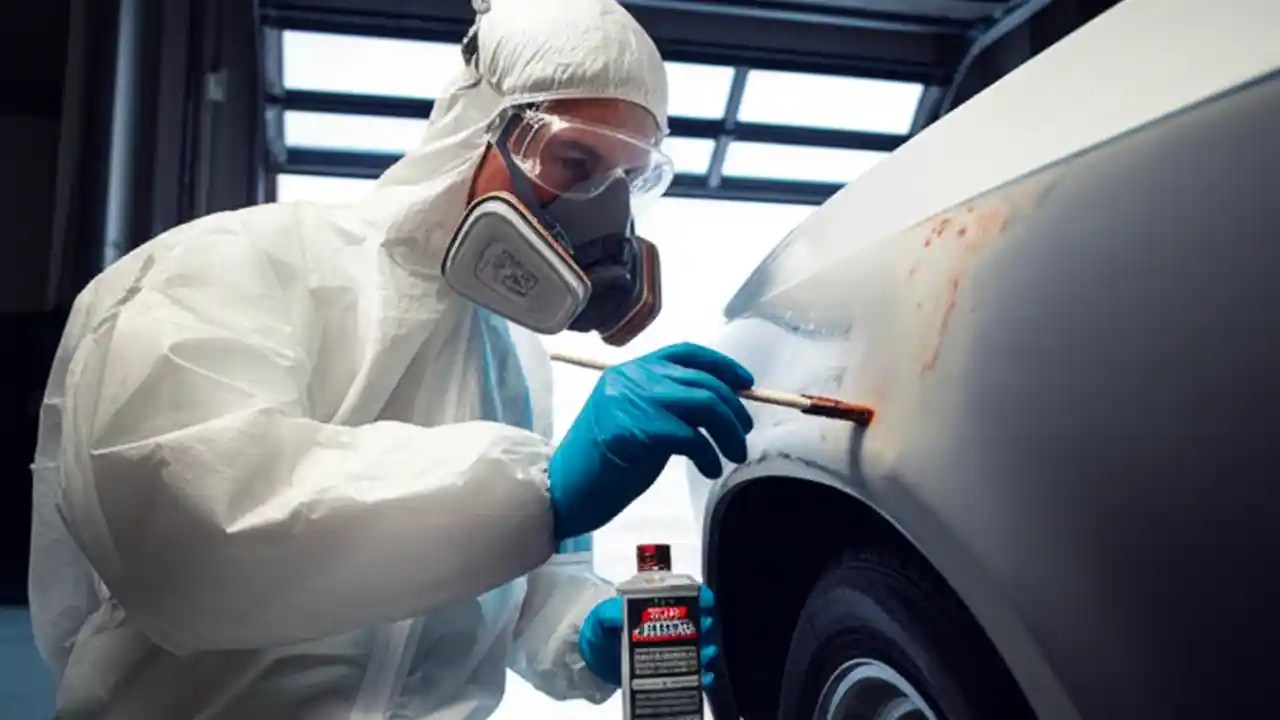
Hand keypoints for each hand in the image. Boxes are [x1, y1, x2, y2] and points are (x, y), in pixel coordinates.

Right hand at [549, 343, 753, 540]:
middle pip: (702, 381)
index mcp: (630, 371)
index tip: (746, 383)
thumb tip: (723, 406)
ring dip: (728, 431)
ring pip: (703, 404)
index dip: (721, 365)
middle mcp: (631, 378)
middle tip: (743, 435)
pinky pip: (691, 437)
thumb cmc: (603, 463)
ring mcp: (632, 401)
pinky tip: (710, 469)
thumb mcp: (638, 421)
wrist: (565, 490)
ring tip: (734, 454)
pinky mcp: (635, 429)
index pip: (685, 353)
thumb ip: (670, 406)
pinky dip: (709, 455)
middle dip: (734, 408)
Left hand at [580, 585, 720, 688]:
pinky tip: (703, 677)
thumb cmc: (601, 629)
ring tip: (704, 657)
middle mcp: (670, 625)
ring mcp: (671, 648)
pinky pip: (692, 672)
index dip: (700, 596)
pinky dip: (701, 675)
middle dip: (706, 625)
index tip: (706, 603)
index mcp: (657, 605)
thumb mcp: (602, 617)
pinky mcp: (670, 670)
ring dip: (706, 650)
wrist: (593, 659)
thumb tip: (618, 614)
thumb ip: (608, 613)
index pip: (687, 595)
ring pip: (700, 646)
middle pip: (699, 621)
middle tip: (704, 632)